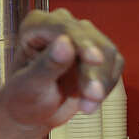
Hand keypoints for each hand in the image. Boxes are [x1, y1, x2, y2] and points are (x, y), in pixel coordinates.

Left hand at [2, 8, 123, 128]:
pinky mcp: (99, 54)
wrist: (34, 114)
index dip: (82, 44)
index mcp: (36, 25)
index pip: (65, 28)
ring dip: (102, 82)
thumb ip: (47, 65)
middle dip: (94, 72)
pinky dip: (107, 85)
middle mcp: (62, 25)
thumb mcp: (29, 86)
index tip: (94, 59)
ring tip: (88, 106)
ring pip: (108, 53)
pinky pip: (115, 65)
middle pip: (91, 40)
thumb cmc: (23, 99)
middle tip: (93, 98)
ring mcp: (83, 38)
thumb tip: (65, 43)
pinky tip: (91, 101)